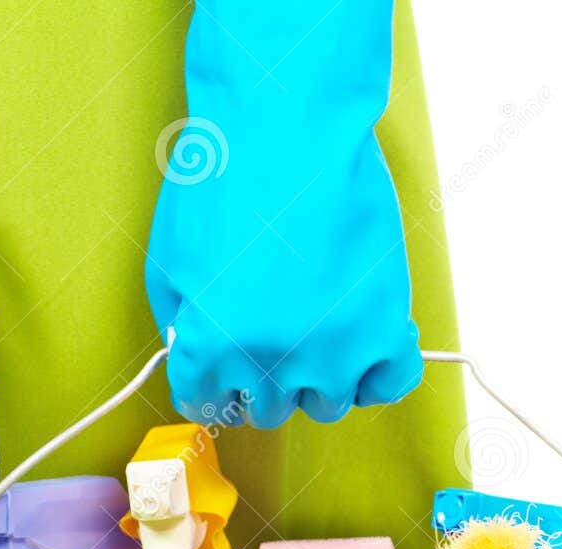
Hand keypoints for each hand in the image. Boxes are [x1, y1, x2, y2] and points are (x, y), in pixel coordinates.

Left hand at [144, 0, 422, 428]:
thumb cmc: (227, 178)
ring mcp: (332, 352)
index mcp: (210, 347)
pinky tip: (364, 345)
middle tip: (270, 330)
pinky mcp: (384, 328)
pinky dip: (377, 374)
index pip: (206, 406)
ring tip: (317, 326)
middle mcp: (270, 363)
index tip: (223, 373)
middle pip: (267, 410)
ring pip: (326, 405)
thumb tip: (198, 358)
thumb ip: (181, 325)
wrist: (292, 125)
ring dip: (317, 376)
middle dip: (261, 377)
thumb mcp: (170, 259)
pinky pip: (391, 384)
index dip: (212, 385)